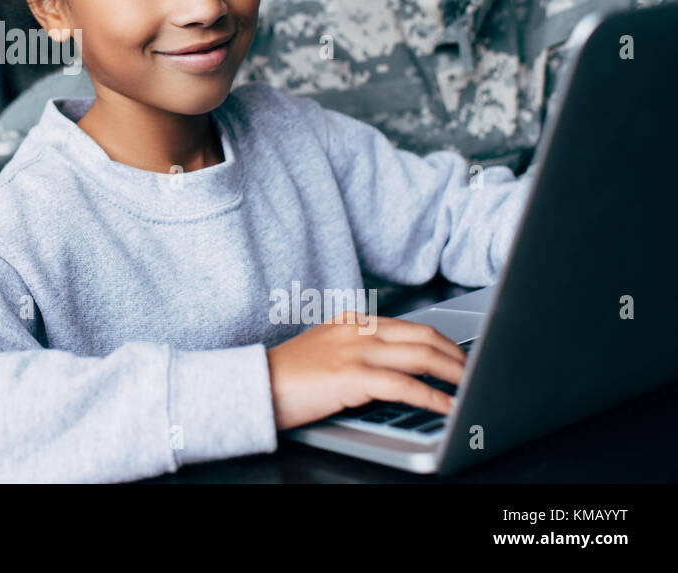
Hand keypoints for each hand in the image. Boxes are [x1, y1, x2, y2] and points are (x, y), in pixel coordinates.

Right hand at [265, 311, 466, 431]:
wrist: (256, 384)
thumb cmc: (288, 375)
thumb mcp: (327, 350)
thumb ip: (358, 349)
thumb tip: (395, 368)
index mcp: (353, 321)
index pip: (411, 327)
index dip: (442, 343)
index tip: (459, 358)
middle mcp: (358, 330)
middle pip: (424, 337)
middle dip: (457, 356)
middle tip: (474, 373)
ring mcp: (355, 351)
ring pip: (422, 357)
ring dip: (454, 375)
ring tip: (471, 389)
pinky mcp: (352, 377)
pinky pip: (405, 386)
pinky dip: (433, 398)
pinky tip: (447, 408)